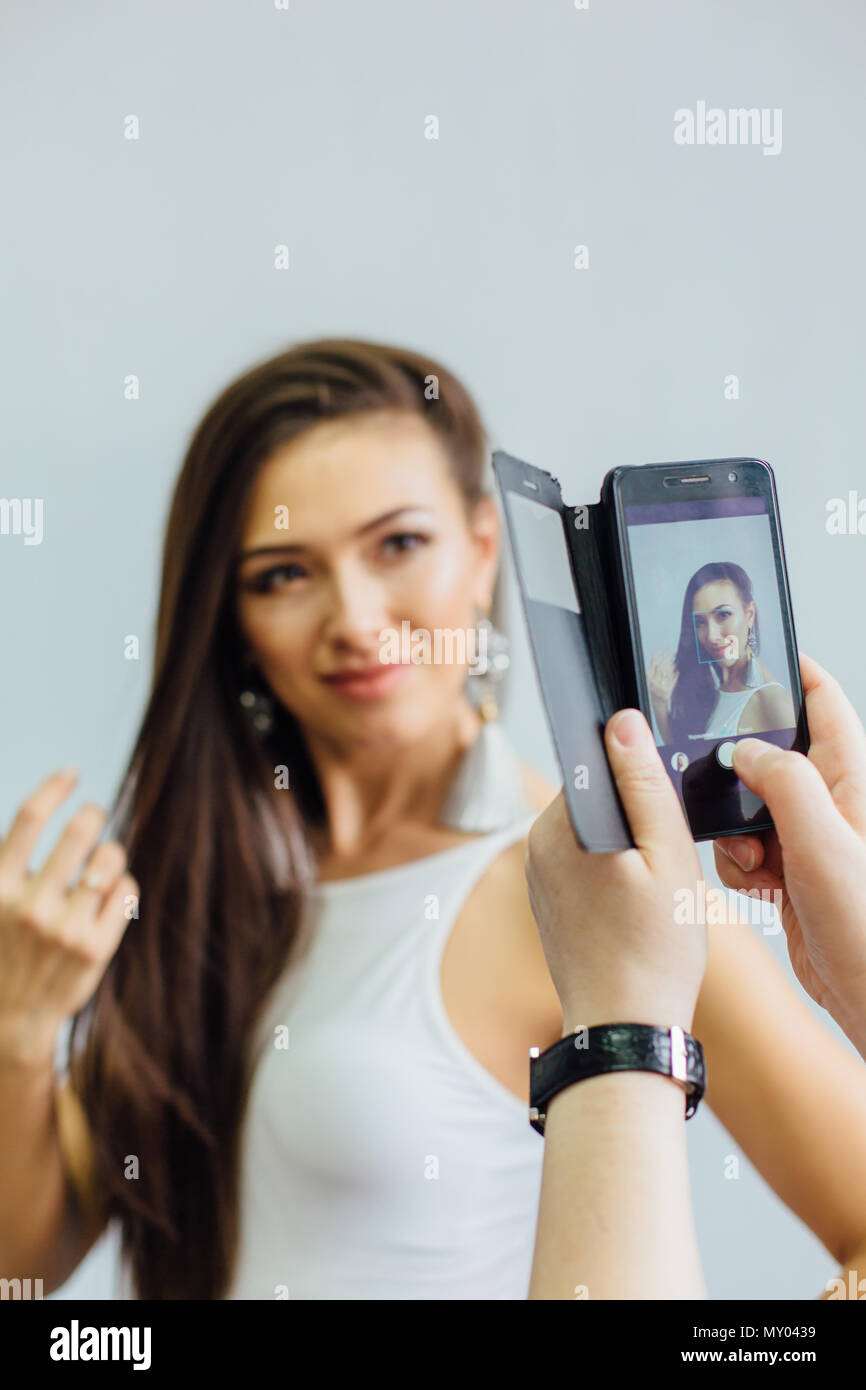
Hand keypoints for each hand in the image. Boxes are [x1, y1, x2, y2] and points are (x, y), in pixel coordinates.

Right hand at [0, 768, 138, 1065]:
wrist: (10, 1022)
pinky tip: (108, 895)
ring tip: (100, 863)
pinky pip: (127, 889)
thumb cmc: (1, 951)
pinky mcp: (96, 948)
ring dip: (110, 851)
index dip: (53, 787)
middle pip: (79, 830)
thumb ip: (8, 865)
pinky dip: (122, 883)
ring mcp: (66, 929)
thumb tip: (43, 808)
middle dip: (92, 813)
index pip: (28, 819)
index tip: (72, 772)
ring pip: (110, 857)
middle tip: (93, 814)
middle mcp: (30, 907)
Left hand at [525, 708, 706, 1032]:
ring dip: (625, 845)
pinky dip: (612, 873)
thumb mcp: (669, 857)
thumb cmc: (654, 951)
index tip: (663, 812)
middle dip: (634, 814)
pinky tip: (634, 907)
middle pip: (595, 794)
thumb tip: (623, 724)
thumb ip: (644, 785)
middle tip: (664, 861)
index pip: (598, 761)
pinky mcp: (546, 898)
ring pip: (592, 828)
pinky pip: (583, 860)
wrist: (624, 1028)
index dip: (640, 777)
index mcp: (561, 825)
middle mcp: (537, 844)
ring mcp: (537, 873)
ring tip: (650, 890)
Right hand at [648, 651, 676, 707]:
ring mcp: (661, 687)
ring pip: (668, 673)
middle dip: (668, 659)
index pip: (655, 663)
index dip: (661, 655)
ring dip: (672, 666)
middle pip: (663, 666)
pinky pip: (673, 681)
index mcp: (649, 677)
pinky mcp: (667, 691)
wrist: (657, 702)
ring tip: (674, 662)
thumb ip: (653, 666)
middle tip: (673, 653)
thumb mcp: (651, 676)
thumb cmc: (655, 686)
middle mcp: (653, 682)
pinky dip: (675, 676)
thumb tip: (654, 655)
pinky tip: (676, 672)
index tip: (665, 649)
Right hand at [714, 653, 865, 1042]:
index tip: (756, 656)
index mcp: (850, 782)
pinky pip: (747, 849)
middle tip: (724, 786)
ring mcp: (810, 840)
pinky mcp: (791, 874)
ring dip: (735, 827)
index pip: (824, 704)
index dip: (793, 674)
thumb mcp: (824, 844)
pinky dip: (738, 863)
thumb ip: (785, 785)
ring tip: (751, 857)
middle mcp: (831, 805)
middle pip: (774, 755)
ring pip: (751, 805)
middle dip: (740, 770)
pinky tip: (756, 884)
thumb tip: (748, 749)